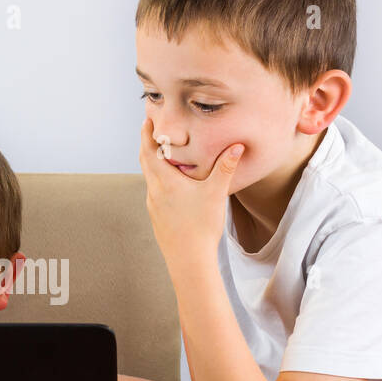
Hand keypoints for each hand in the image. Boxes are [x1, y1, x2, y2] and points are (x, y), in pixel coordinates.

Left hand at [137, 116, 244, 266]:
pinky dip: (159, 181)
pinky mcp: (157, 218)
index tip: (146, 119)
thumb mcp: (215, 193)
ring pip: (150, 178)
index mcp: (164, 181)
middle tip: (152, 130)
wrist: (188, 261)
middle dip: (147, 145)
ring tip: (163, 154)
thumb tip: (236, 147)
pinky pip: (154, 193)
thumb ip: (225, 168)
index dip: (146, 134)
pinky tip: (171, 185)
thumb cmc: (201, 227)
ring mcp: (153, 206)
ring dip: (153, 164)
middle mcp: (154, 192)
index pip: (149, 150)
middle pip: (145, 162)